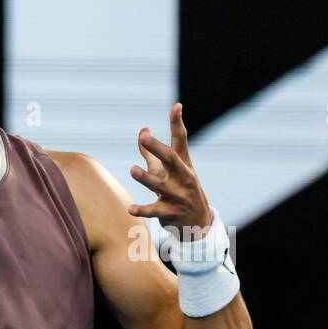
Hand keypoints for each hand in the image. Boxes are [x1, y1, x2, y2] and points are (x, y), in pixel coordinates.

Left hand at [127, 102, 211, 235]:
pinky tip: (129, 209)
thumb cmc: (179, 189)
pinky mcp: (170, 212)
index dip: (177, 123)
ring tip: (132, 169)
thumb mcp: (167, 170)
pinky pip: (153, 211)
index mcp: (182, 163)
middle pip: (170, 159)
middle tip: (145, 137)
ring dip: (145, 177)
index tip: (176, 106)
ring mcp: (177, 195)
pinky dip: (142, 210)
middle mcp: (182, 176)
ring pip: (159, 185)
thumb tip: (142, 129)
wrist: (197, 222)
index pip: (180, 140)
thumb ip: (151, 152)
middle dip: (157, 148)